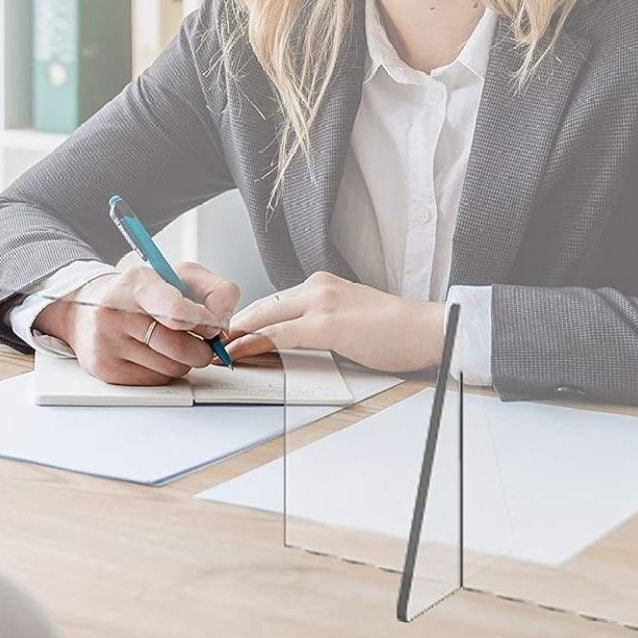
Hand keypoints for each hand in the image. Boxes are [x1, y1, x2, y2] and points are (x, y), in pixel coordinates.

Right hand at [35, 255, 240, 385]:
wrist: (87, 307)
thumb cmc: (143, 294)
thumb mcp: (181, 276)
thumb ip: (216, 292)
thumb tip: (224, 325)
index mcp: (137, 281)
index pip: (177, 311)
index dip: (204, 323)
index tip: (212, 326)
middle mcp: (116, 311)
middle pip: (181, 348)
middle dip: (201, 348)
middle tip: (200, 339)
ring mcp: (107, 342)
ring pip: (173, 368)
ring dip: (183, 360)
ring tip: (168, 342)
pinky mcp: (106, 369)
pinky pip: (157, 381)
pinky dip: (163, 370)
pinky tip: (151, 353)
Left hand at [224, 272, 446, 373]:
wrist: (426, 329)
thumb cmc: (396, 330)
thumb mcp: (350, 317)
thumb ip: (322, 320)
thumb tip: (295, 337)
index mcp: (323, 284)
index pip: (274, 300)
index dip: (249, 318)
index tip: (230, 333)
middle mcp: (317, 286)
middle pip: (263, 305)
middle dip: (235, 325)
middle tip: (211, 341)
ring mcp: (321, 303)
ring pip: (265, 317)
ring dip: (238, 335)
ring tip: (218, 351)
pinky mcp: (326, 324)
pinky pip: (278, 334)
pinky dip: (253, 344)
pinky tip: (238, 353)